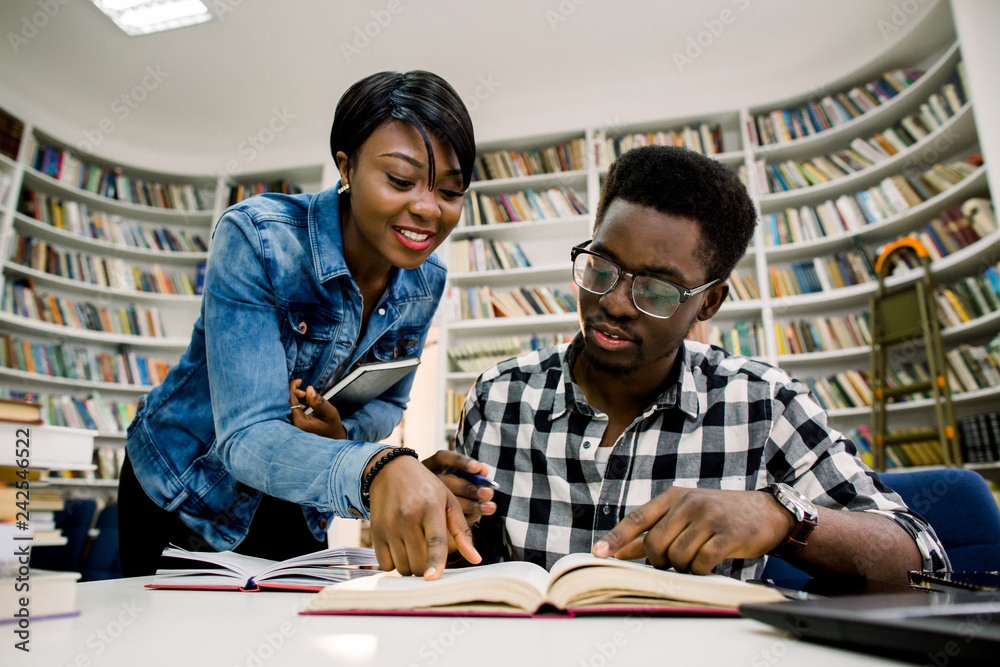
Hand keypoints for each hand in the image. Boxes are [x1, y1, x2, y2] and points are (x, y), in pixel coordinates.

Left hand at [289, 379, 346, 439]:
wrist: (332, 439)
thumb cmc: (331, 427)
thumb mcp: (330, 413)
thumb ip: (319, 402)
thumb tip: (309, 389)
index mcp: (300, 423)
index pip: (289, 401)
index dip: (292, 387)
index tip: (299, 381)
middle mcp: (292, 426)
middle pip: (284, 403)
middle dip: (292, 393)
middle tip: (304, 391)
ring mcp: (291, 426)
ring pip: (285, 406)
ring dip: (293, 398)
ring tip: (304, 396)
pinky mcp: (292, 425)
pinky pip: (287, 411)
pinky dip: (293, 403)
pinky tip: (302, 404)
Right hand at [367, 452, 481, 578]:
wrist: (391, 470)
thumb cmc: (425, 488)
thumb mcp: (448, 502)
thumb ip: (461, 532)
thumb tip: (476, 559)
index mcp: (431, 508)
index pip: (434, 541)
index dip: (434, 562)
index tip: (432, 579)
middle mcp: (408, 517)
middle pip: (418, 562)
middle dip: (427, 568)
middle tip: (429, 556)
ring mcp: (390, 525)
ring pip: (403, 567)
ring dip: (411, 567)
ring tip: (415, 549)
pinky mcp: (376, 531)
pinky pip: (385, 564)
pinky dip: (394, 564)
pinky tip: (400, 549)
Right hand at [421, 450, 495, 525]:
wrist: (435, 510)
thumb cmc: (455, 487)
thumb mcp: (464, 476)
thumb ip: (474, 471)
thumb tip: (483, 469)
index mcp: (431, 466)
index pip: (441, 458)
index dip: (460, 461)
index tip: (478, 468)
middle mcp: (424, 481)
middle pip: (444, 482)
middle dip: (469, 488)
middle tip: (488, 493)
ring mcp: (423, 499)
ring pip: (445, 502)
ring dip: (471, 505)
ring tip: (489, 507)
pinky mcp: (428, 517)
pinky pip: (446, 519)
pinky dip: (464, 517)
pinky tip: (475, 517)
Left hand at [591, 487, 795, 574]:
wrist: (767, 513)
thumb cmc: (721, 516)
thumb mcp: (686, 515)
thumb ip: (655, 530)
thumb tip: (620, 551)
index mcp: (674, 496)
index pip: (637, 518)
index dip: (616, 538)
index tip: (598, 554)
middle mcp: (689, 503)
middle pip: (655, 543)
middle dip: (659, 560)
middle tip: (673, 562)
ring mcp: (709, 517)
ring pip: (676, 556)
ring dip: (683, 567)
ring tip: (696, 560)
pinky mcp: (727, 534)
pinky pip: (701, 562)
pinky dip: (701, 570)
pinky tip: (709, 564)